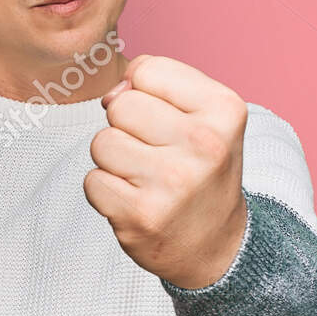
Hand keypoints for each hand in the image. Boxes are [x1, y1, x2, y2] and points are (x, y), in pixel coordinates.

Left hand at [83, 54, 248, 290]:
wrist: (216, 246)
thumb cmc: (202, 171)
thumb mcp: (205, 116)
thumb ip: (159, 85)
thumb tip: (111, 93)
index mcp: (224, 109)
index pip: (147, 69)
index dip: (145, 92)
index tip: (166, 120)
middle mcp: (204, 143)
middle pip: (121, 105)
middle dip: (127, 127)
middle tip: (155, 154)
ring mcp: (172, 181)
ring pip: (102, 142)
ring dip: (114, 160)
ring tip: (145, 178)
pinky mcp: (141, 215)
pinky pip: (92, 181)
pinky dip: (106, 191)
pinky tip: (135, 200)